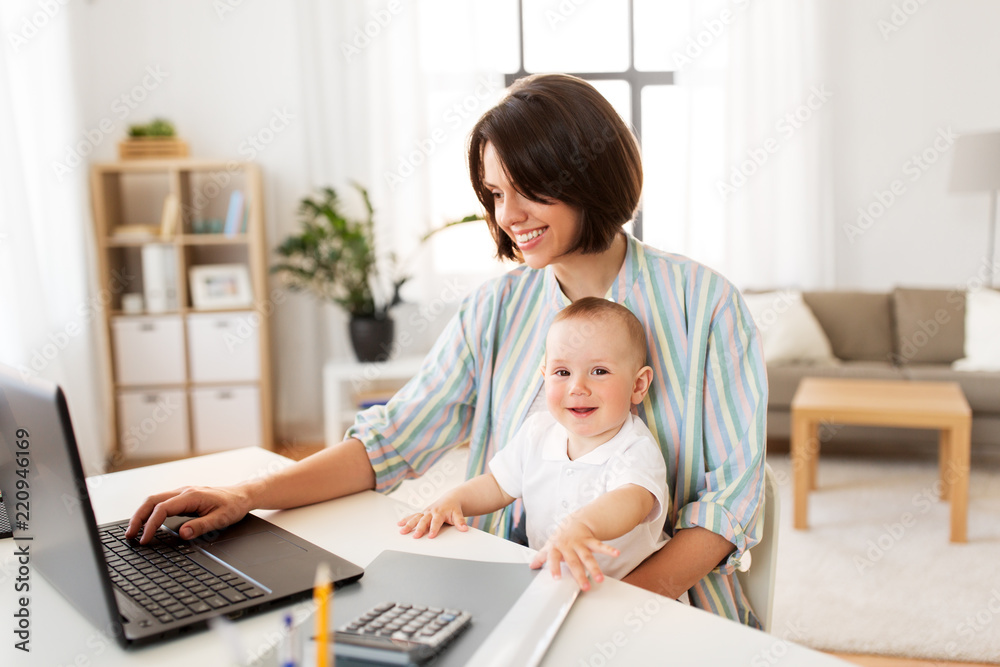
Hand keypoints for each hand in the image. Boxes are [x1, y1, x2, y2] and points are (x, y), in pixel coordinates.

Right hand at [125, 484, 254, 543]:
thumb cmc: (233, 506)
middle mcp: (183, 491)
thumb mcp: (221, 519)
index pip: (162, 509)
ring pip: (154, 500)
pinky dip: (149, 512)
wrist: (242, 495)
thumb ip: (201, 526)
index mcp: (191, 496)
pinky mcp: (183, 497)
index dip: (150, 525)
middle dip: (137, 517)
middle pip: (151, 501)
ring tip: (133, 531)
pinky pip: (161, 502)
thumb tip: (182, 533)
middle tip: (129, 535)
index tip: (144, 539)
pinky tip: (146, 522)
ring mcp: (182, 492)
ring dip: (141, 514)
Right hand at [397, 495, 468, 538]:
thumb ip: (460, 521)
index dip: (434, 529)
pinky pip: (413, 516)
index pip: (436, 522)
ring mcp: (425, 512)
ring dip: (408, 524)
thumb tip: (464, 529)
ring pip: (416, 518)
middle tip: (415, 536)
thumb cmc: (453, 508)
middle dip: (419, 528)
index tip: (431, 536)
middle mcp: (431, 512)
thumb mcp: (458, 514)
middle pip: (424, 521)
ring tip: (402, 531)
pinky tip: (399, 524)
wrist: (450, 499)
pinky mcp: (422, 513)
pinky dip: (406, 519)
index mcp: (440, 512)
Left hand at [529, 519, 618, 590]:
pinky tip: (617, 553)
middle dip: (580, 575)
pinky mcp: (591, 541)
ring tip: (600, 578)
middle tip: (584, 587)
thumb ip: (541, 556)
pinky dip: (609, 550)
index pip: (554, 558)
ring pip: (588, 557)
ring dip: (595, 568)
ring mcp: (580, 543)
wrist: (573, 522)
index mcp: (557, 548)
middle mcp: (569, 546)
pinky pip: (600, 545)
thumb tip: (531, 566)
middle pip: (574, 562)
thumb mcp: (550, 545)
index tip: (556, 578)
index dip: (554, 567)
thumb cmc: (561, 538)